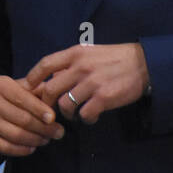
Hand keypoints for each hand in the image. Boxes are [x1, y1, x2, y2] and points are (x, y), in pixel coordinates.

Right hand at [0, 75, 64, 155]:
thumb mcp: (19, 86)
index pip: (24, 99)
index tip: (54, 119)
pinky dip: (22, 150)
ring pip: (16, 135)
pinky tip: (32, 147)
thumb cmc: (6, 96)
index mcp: (0, 85)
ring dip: (35, 140)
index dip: (41, 111)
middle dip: (44, 128)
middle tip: (58, 133)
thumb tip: (56, 96)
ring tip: (46, 139)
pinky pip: (6, 147)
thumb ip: (37, 90)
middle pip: (23, 119)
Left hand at [26, 43, 149, 123]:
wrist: (143, 64)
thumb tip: (52, 75)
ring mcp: (92, 83)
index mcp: (75, 54)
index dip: (33, 78)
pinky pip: (84, 114)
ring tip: (74, 114)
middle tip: (49, 111)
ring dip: (67, 113)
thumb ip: (71, 62)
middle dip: (46, 104)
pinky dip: (86, 119)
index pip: (45, 64)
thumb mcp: (90, 52)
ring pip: (65, 105)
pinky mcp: (103, 97)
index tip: (29, 88)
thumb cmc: (114, 58)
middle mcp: (80, 67)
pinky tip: (91, 117)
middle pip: (50, 89)